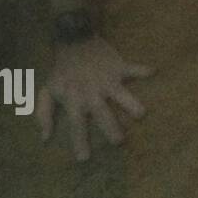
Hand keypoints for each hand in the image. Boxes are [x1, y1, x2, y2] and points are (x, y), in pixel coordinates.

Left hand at [36, 36, 150, 160]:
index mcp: (74, 99)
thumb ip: (44, 113)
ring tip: (140, 113)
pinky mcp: (119, 67)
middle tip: (118, 141)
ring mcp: (106, 80)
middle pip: (103, 114)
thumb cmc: (61, 70)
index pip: (76, 124)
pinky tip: (153, 71)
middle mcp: (91, 92)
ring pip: (122, 94)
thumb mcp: (47, 89)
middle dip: (110, 128)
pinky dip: (142, 69)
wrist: (72, 38)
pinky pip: (133, 69)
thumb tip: (44, 138)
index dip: (79, 141)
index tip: (84, 159)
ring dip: (131, 103)